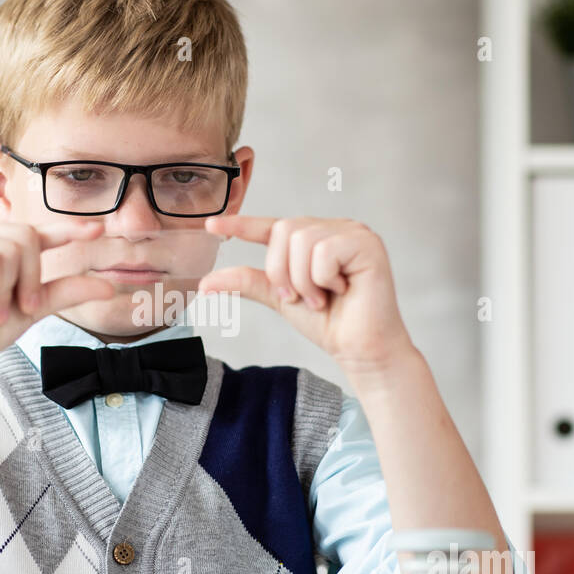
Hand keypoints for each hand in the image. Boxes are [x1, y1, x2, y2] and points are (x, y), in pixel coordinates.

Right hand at [0, 220, 115, 383]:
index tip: (97, 230)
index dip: (65, 229)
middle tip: (19, 307)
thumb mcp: (33, 308)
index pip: (34, 231)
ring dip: (9, 289)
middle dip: (31, 277)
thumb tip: (108, 286)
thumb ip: (65, 291)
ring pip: (11, 248)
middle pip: (26, 235)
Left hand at [198, 215, 413, 375]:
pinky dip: (323, 279)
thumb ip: (248, 282)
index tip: (211, 227)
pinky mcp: (367, 244)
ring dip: (303, 280)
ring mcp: (352, 233)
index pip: (272, 226)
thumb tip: (206, 281)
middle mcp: (333, 228)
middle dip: (282, 271)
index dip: (242, 224)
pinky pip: (324, 251)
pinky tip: (342, 290)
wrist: (358, 349)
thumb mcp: (280, 297)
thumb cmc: (328, 323)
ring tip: (322, 298)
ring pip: (302, 241)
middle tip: (299, 298)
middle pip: (284, 230)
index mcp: (313, 238)